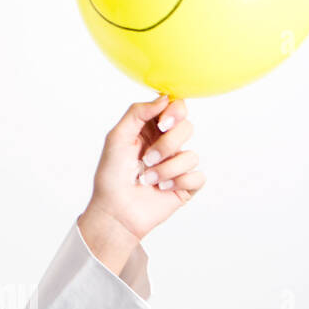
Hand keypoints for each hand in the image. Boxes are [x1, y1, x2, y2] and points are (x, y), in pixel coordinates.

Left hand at [85, 93, 205, 242]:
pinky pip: (197, 176)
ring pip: (191, 155)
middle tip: (147, 159)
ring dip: (166, 169)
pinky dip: (177, 182)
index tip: (162, 124)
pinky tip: (161, 189)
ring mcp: (178, 165)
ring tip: (147, 179)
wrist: (115, 210)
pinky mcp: (186, 185)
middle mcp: (166, 144)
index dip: (175, 112)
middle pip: (187, 128)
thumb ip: (138, 112)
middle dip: (166, 145)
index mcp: (150, 129)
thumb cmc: (111, 175)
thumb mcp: (117, 137)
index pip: (175, 107)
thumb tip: (164, 98)